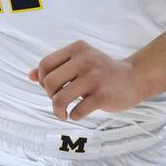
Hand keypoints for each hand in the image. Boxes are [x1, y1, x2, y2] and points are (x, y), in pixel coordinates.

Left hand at [29, 40, 147, 120]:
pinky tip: (79, 113)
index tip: (53, 88)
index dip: (43, 80)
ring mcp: (94, 78)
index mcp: (77, 49)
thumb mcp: (80, 62)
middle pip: (49, 82)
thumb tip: (30, 75)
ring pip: (59, 98)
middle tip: (60, 101)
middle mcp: (85, 60)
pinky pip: (76, 111)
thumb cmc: (102, 72)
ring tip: (63, 114)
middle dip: (50, 96)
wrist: (135, 78)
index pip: (45, 64)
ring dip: (58, 111)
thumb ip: (56, 67)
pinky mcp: (103, 95)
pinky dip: (74, 116)